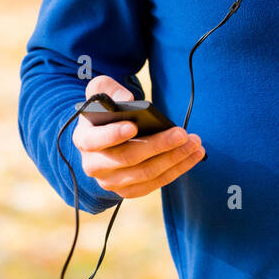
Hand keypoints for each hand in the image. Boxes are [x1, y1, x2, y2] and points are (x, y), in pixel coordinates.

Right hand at [73, 75, 204, 200]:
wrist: (105, 138)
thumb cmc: (106, 112)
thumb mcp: (101, 93)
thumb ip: (108, 88)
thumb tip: (127, 98)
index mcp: (84, 139)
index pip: (94, 140)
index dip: (113, 134)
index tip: (133, 126)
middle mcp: (93, 165)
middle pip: (127, 158)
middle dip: (158, 145)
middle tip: (181, 134)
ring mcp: (111, 181)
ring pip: (145, 174)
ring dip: (174, 159)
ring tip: (194, 143)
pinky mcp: (128, 190)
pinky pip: (155, 184)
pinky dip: (176, 170)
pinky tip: (192, 156)